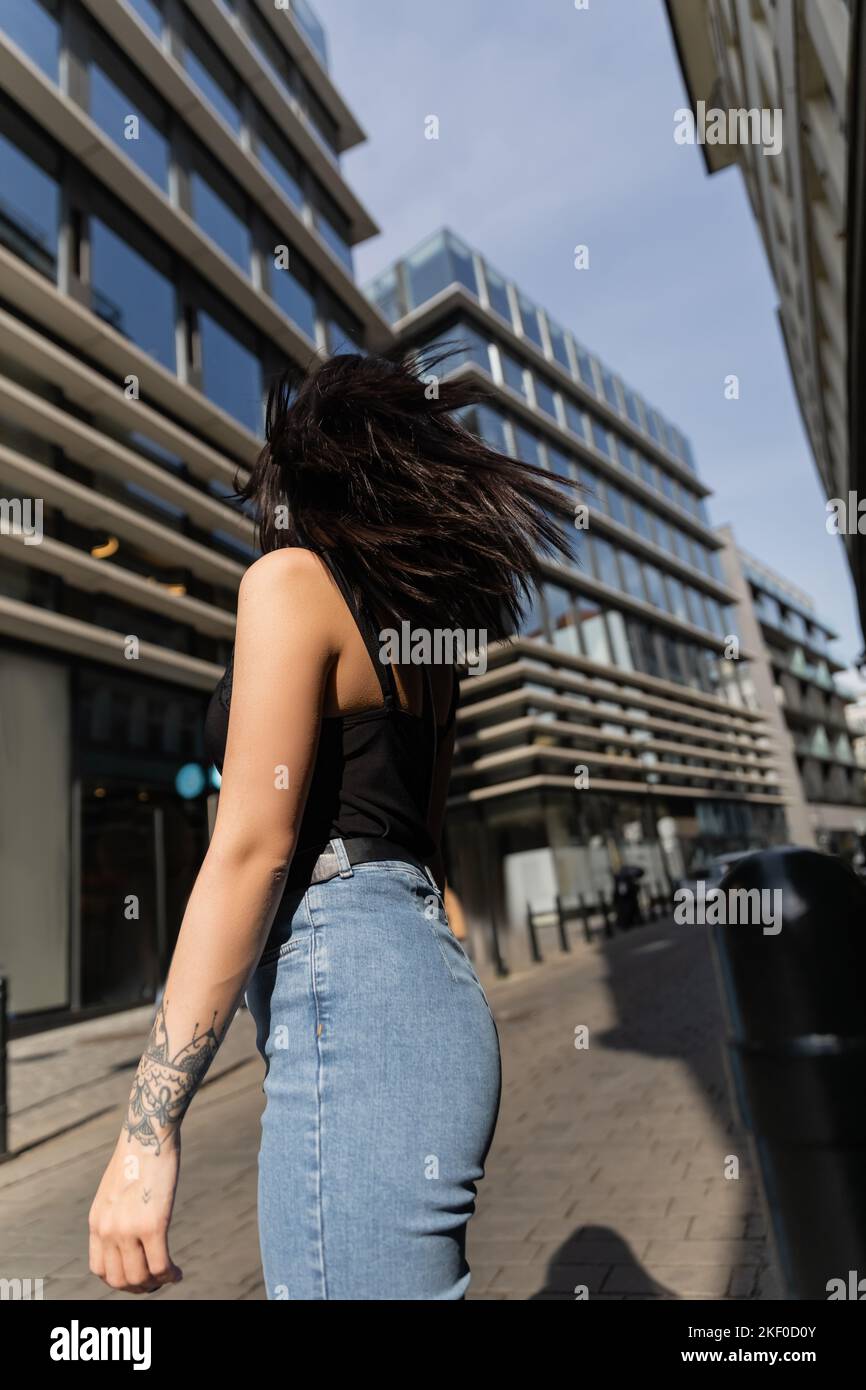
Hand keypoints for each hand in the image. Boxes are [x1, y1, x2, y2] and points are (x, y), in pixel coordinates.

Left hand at [89, 1131, 182, 1292]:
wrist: (148, 1133)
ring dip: (156, 1284)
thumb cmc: (138, 1156)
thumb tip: (131, 1226)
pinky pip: (160, 1265)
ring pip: (140, 1278)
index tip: (138, 1276)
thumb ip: (117, 1212)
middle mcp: (107, 1230)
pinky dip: (170, 1275)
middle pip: (119, 1280)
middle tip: (156, 1282)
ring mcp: (128, 1229)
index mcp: (97, 1221)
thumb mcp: (116, 1188)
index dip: (119, 1280)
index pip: (100, 1269)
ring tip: (169, 1276)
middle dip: (139, 1288)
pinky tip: (178, 1272)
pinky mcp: (152, 1225)